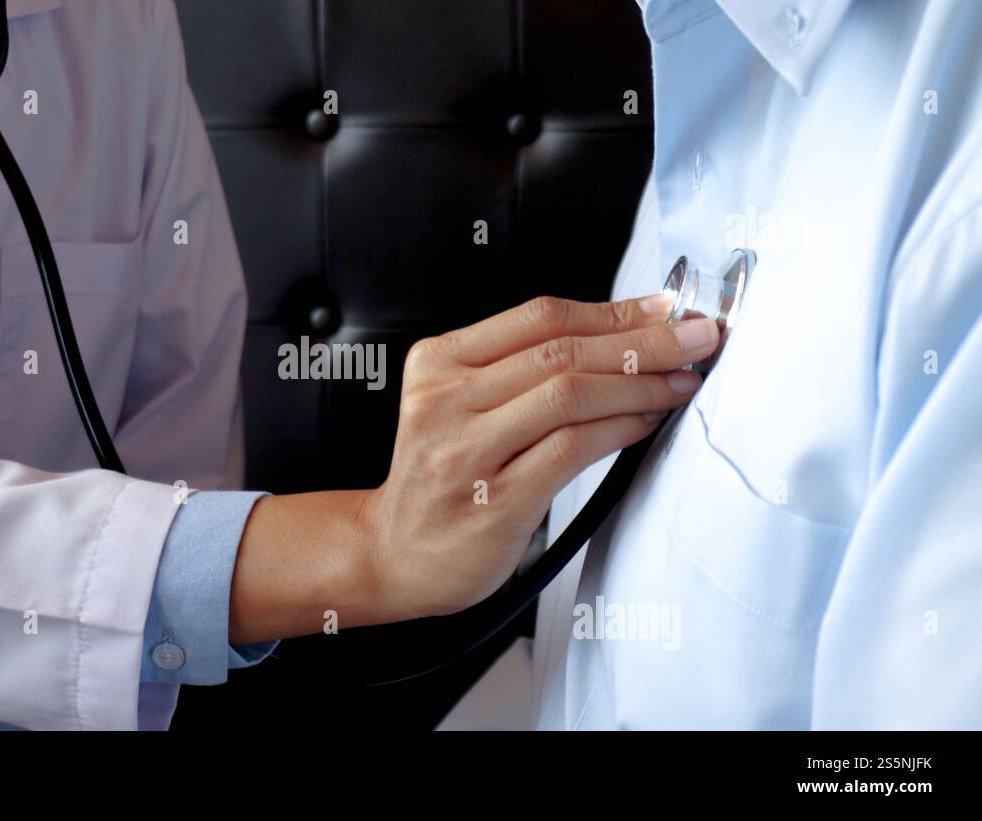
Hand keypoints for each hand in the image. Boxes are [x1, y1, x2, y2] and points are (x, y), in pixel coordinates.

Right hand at [360, 293, 719, 617]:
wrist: (394, 553)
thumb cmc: (439, 479)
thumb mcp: (454, 404)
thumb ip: (514, 370)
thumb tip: (616, 335)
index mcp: (437, 362)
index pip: (539, 317)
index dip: (612, 309)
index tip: (665, 307)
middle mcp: (446, 400)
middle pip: (560, 351)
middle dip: (643, 339)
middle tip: (698, 335)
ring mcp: (467, 451)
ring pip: (569, 394)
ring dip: (640, 382)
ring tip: (682, 380)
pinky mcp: (495, 500)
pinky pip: (571, 449)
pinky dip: (619, 429)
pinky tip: (646, 421)